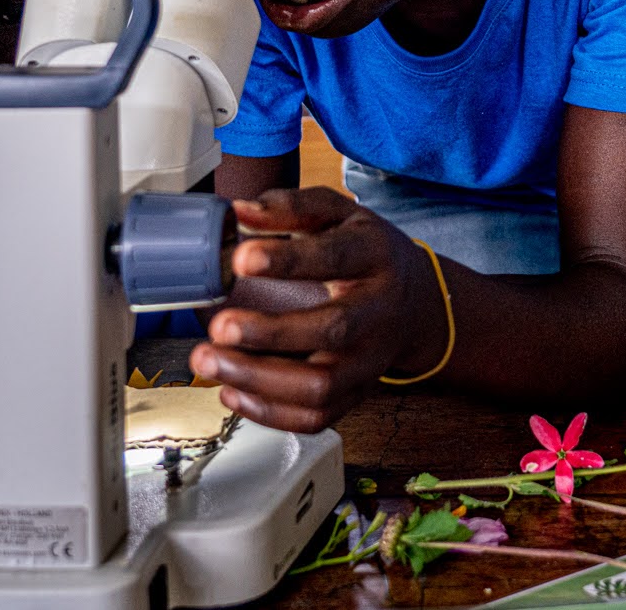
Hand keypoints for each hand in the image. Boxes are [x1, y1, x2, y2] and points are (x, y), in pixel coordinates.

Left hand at [190, 188, 438, 433]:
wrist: (415, 302)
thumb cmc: (366, 252)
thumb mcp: (339, 215)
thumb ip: (292, 209)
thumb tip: (240, 212)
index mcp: (376, 256)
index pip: (336, 257)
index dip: (289, 260)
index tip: (241, 258)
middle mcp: (379, 311)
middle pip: (332, 331)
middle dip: (270, 333)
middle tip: (219, 326)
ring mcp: (371, 360)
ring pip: (321, 386)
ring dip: (258, 378)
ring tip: (210, 359)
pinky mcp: (357, 394)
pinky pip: (316, 417)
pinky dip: (269, 412)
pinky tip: (232, 390)